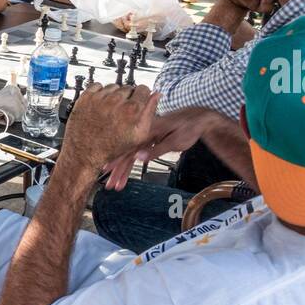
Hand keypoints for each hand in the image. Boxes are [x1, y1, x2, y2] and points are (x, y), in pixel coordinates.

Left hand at [57, 83, 160, 181]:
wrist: (85, 153)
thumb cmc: (110, 148)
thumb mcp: (138, 135)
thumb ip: (150, 113)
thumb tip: (156, 96)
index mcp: (131, 109)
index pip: (143, 89)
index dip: (142, 95)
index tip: (138, 99)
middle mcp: (116, 101)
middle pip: (128, 87)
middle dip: (127, 97)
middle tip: (122, 110)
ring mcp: (100, 98)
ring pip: (113, 86)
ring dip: (113, 95)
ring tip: (110, 109)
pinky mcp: (86, 98)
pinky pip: (97, 86)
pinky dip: (99, 93)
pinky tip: (99, 104)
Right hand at [101, 107, 221, 189]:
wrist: (198, 117)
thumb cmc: (188, 128)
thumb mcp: (174, 142)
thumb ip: (155, 151)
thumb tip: (137, 158)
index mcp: (147, 132)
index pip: (128, 148)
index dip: (116, 161)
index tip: (106, 171)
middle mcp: (143, 134)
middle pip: (126, 154)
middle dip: (118, 171)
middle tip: (109, 186)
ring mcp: (146, 137)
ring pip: (131, 156)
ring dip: (124, 171)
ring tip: (117, 185)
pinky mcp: (150, 140)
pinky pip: (137, 154)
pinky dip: (132, 165)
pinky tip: (126, 174)